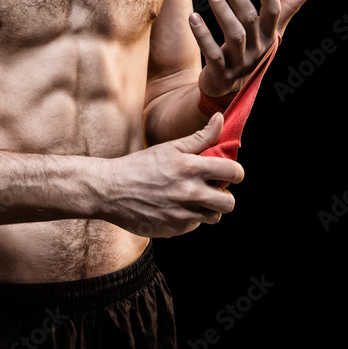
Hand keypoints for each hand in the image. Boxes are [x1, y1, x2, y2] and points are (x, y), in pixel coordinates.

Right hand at [99, 113, 243, 237]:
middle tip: (211, 189)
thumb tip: (220, 118)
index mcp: (190, 168)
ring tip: (193, 198)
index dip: (236, 172)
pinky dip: (189, 218)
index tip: (231, 173)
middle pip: (229, 202)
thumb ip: (200, 137)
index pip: (233, 172)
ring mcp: (182, 214)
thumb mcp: (170, 148)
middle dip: (224, 195)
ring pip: (213, 217)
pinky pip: (194, 226)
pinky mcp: (174, 229)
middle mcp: (189, 193)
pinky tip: (174, 207)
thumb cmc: (139, 166)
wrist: (110, 191)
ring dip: (208, 208)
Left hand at [190, 0, 314, 97]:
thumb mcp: (271, 32)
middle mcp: (258, 49)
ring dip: (221, 11)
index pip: (273, 12)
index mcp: (270, 37)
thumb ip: (287, 9)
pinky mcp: (221, 73)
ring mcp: (240, 62)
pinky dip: (203, 35)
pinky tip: (193, 17)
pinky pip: (212, 53)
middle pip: (249, 19)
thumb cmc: (253, 51)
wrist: (231, 89)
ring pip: (233, 34)